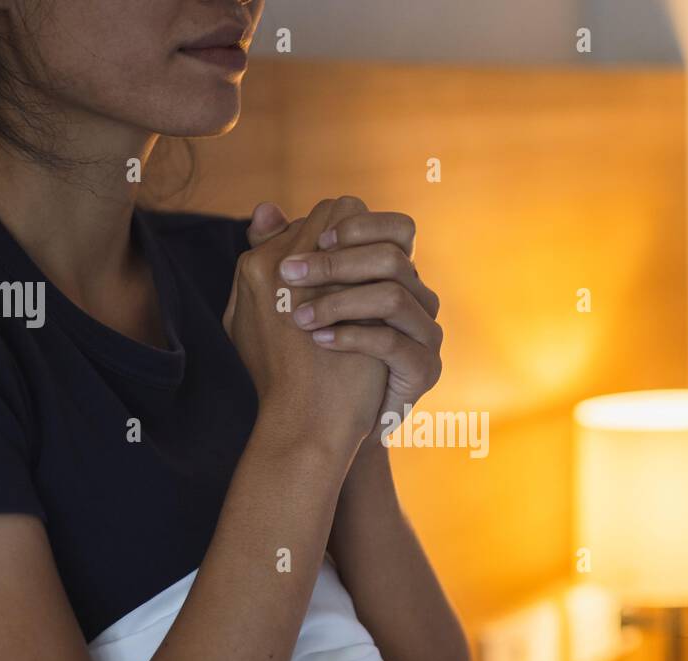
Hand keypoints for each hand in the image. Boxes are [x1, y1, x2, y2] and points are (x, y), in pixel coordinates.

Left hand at [245, 197, 442, 447]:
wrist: (330, 423)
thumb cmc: (312, 357)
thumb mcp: (289, 299)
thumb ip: (280, 253)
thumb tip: (262, 209)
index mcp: (395, 275)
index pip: (394, 228)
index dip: (354, 228)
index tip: (310, 243)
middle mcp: (418, 298)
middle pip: (390, 257)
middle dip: (333, 263)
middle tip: (286, 274)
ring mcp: (425, 334)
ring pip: (391, 296)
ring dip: (337, 303)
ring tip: (298, 318)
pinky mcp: (425, 369)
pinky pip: (392, 343)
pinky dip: (350, 337)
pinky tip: (318, 340)